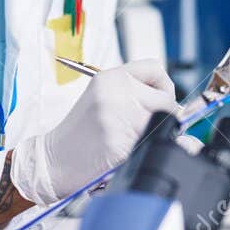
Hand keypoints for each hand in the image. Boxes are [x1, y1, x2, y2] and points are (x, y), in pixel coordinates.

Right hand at [9, 59, 177, 204]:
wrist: (53, 160)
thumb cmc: (79, 133)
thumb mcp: (102, 98)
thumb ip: (134, 94)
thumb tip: (176, 107)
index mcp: (112, 78)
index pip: (156, 69)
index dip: (163, 86)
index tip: (159, 101)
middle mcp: (117, 93)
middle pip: (166, 101)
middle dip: (162, 117)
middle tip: (142, 129)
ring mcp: (119, 118)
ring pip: (162, 126)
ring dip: (153, 138)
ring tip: (129, 142)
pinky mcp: (121, 144)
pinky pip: (151, 147)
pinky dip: (143, 154)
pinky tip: (124, 154)